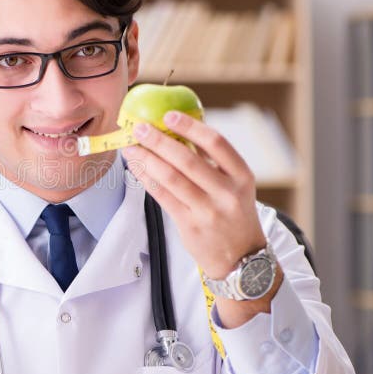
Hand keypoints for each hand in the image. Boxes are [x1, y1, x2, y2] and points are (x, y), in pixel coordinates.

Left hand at [120, 110, 266, 279]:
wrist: (241, 258)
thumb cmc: (233, 213)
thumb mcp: (236, 186)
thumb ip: (213, 161)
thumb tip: (179, 130)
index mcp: (242, 176)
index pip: (216, 143)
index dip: (190, 126)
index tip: (168, 115)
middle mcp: (227, 192)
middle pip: (187, 159)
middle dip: (159, 141)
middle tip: (139, 128)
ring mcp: (208, 210)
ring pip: (171, 178)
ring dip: (146, 159)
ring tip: (131, 147)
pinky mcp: (189, 225)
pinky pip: (162, 196)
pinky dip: (146, 178)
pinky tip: (136, 167)